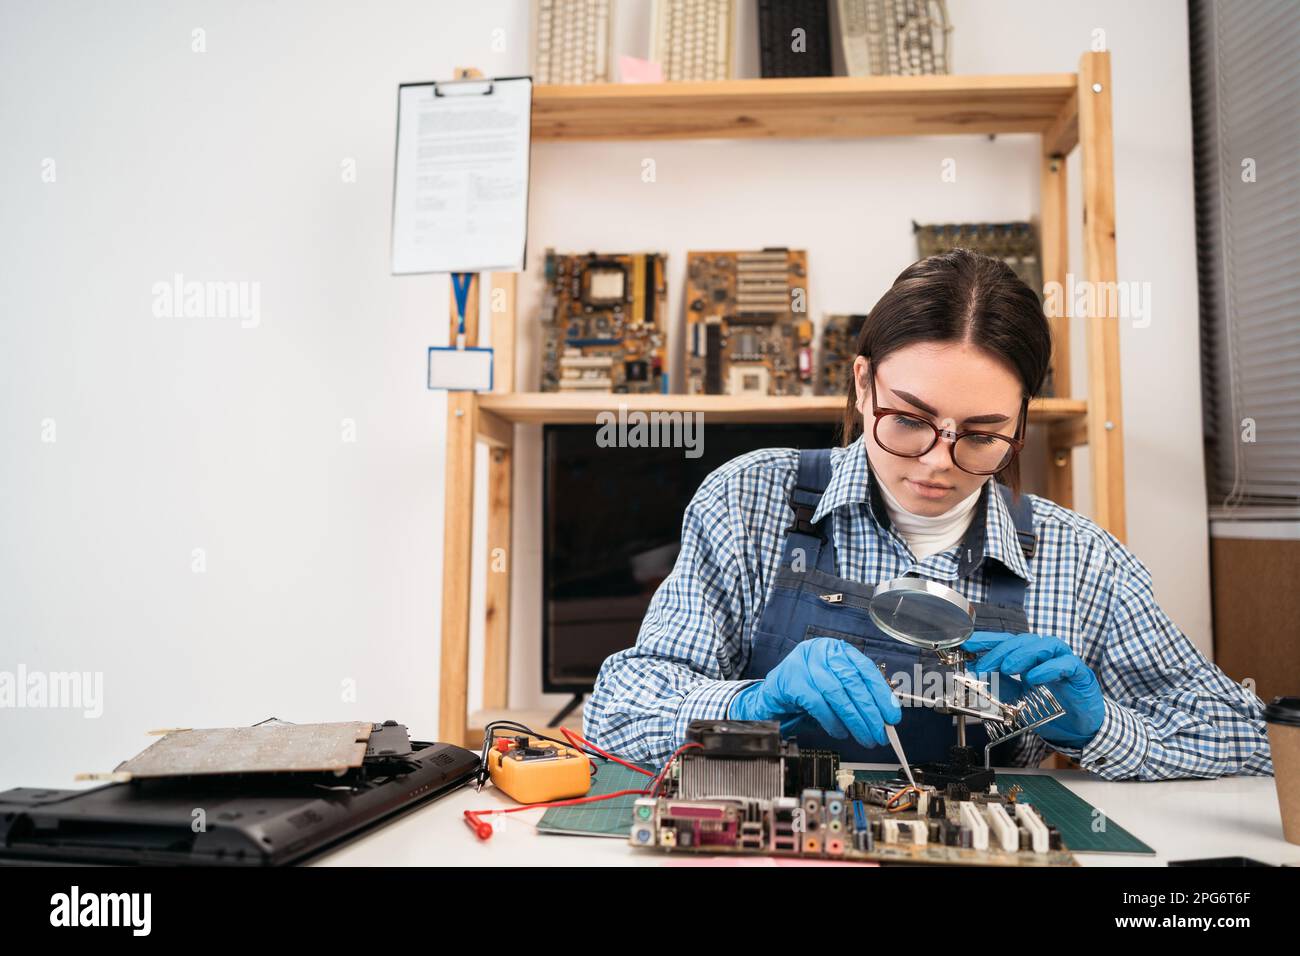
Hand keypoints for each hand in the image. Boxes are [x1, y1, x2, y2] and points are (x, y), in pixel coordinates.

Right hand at [730, 637, 901, 748]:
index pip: (865, 669)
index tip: (892, 715)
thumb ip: (856, 696)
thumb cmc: (806, 693)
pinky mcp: (790, 679)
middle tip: (880, 732)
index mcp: (836, 649)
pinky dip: (832, 721)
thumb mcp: (834, 689)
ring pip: (837, 693)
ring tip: (865, 737)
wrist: (771, 697)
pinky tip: (840, 732)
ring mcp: (803, 663)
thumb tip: (883, 716)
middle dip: (870, 711)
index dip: (882, 694)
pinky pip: (817, 703)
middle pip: (853, 682)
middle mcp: (820, 651)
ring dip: (854, 720)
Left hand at [961, 631, 1104, 746]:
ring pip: (1045, 645)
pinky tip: (1034, 677)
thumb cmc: (1050, 708)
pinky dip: (1048, 668)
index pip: (1005, 641)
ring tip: (1007, 668)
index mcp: (1029, 657)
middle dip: (999, 651)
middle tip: (984, 666)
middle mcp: (1046, 654)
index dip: (985, 640)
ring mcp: (1064, 661)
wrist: (1079, 728)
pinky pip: (1066, 663)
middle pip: (1022, 641)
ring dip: (1023, 654)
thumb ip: (999, 686)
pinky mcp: (1080, 673)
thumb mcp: (1016, 698)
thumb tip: (975, 677)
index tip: (965, 645)